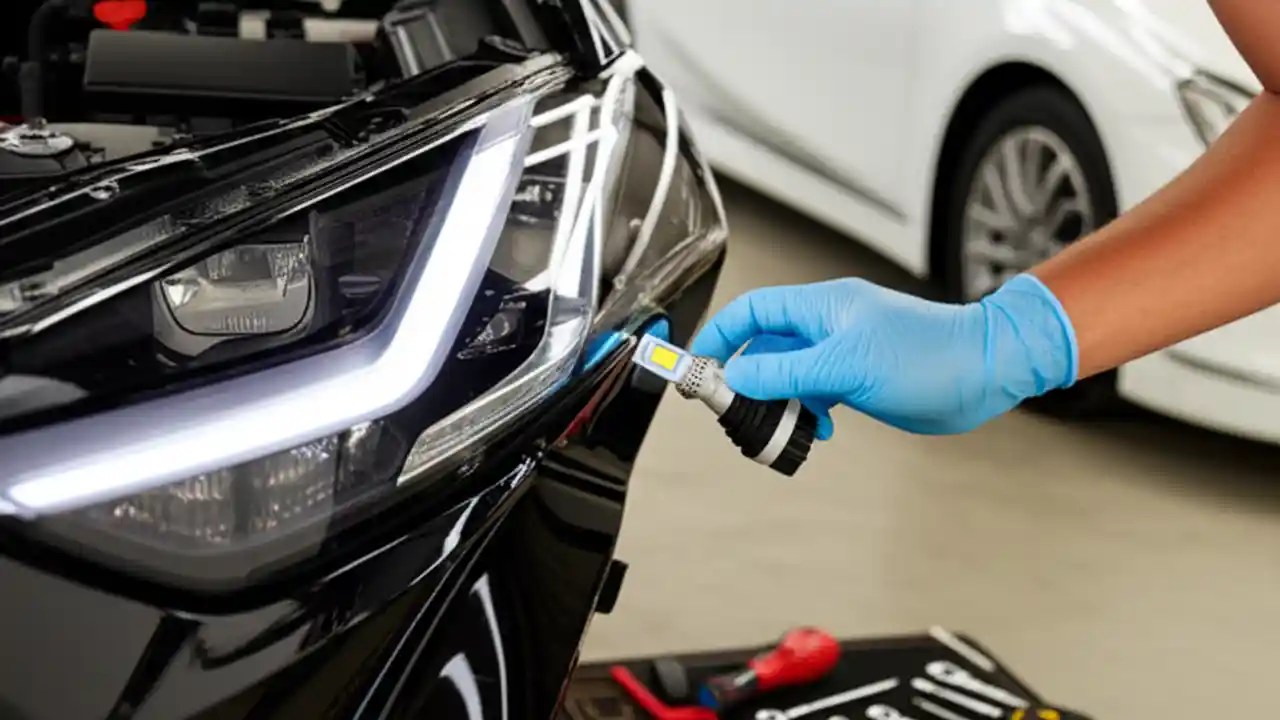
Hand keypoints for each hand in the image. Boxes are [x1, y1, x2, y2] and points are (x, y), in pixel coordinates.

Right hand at [689, 275, 1076, 436]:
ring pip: (788, 376)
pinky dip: (808, 414)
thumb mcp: (846, 365)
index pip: (752, 312)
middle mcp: (827, 326)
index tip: (700, 367)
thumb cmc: (929, 354)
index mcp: (821, 306)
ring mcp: (842, 353)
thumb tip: (736, 377)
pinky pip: (814, 395)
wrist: (985, 371)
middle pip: (764, 348)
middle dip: (748, 379)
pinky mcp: (857, 380)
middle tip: (738, 410)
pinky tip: (820, 430)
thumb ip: (787, 372)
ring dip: (780, 403)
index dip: (721, 336)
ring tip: (783, 426)